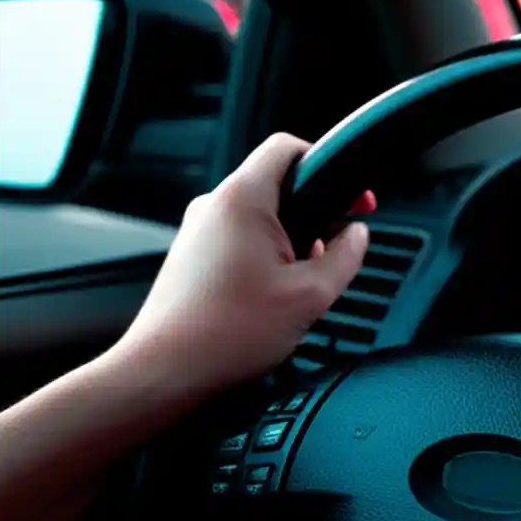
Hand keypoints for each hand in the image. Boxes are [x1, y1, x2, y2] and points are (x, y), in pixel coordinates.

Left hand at [111, 133, 374, 392]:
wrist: (164, 373)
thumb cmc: (226, 335)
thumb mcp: (311, 296)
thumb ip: (346, 256)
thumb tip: (357, 235)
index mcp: (243, 200)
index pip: (288, 147)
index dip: (327, 162)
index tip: (352, 196)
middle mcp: (214, 207)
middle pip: (277, 184)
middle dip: (314, 213)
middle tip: (335, 247)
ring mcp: (198, 231)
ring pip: (260, 216)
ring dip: (291, 240)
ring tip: (301, 283)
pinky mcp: (192, 257)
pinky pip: (240, 239)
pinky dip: (266, 256)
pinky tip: (274, 295)